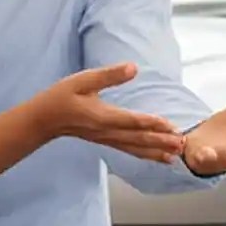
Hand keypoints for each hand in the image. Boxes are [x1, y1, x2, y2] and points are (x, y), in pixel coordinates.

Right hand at [40, 63, 184, 163]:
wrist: (43, 119)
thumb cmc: (61, 97)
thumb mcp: (83, 80)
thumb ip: (109, 75)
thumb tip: (133, 67)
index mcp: (101, 116)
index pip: (131, 121)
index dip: (151, 123)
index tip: (170, 125)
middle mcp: (106, 132)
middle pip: (137, 139)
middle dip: (161, 142)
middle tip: (181, 144)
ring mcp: (106, 139)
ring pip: (135, 148)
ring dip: (156, 152)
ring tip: (176, 155)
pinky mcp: (106, 141)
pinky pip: (130, 150)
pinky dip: (146, 155)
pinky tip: (159, 157)